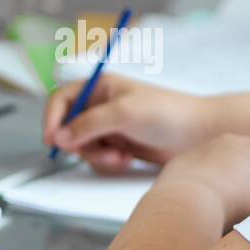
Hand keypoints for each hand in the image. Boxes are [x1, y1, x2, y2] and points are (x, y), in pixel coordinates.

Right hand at [42, 75, 214, 173]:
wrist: (197, 134)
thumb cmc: (168, 113)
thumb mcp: (125, 113)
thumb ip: (89, 124)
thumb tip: (60, 136)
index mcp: (100, 87)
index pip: (62, 99)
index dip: (51, 119)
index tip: (52, 140)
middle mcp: (101, 105)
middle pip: (68, 127)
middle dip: (80, 144)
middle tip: (99, 151)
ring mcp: (109, 126)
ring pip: (82, 146)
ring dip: (97, 156)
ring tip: (119, 157)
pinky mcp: (118, 144)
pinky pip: (98, 157)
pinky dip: (108, 162)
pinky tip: (126, 160)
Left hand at [154, 133, 249, 228]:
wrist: (187, 201)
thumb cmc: (233, 201)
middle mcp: (233, 140)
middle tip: (248, 202)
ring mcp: (207, 146)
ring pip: (226, 163)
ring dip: (229, 178)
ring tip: (224, 200)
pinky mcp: (187, 156)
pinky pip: (204, 168)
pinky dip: (207, 180)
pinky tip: (204, 197)